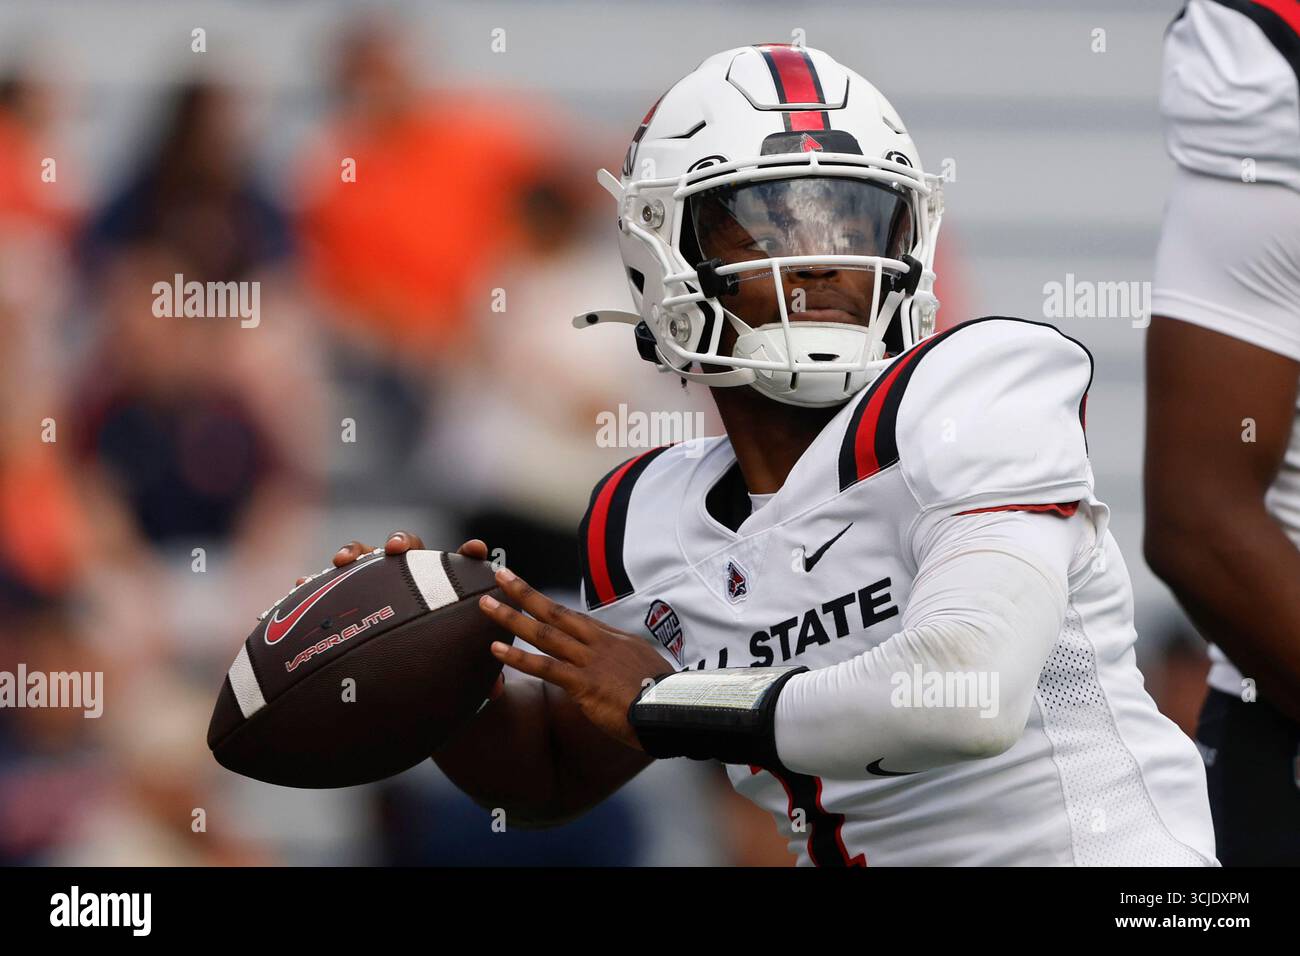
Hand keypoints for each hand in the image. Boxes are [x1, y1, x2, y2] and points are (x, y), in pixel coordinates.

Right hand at [299, 532, 505, 701]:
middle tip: (395, 549)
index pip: (464, 563)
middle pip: (411, 548)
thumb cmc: (442, 667)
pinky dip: (317, 580)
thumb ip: (479, 676)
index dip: (472, 554)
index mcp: (446, 588)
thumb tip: (495, 694)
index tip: (477, 550)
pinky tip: (300, 584)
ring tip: (342, 561)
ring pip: (368, 556)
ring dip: (356, 551)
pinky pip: (333, 584)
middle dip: (403, 542)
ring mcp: (379, 583)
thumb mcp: (460, 670)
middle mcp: (412, 578)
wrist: (409, 680)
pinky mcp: (351, 596)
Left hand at [477, 566, 672, 750]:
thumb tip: (613, 664)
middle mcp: (598, 643)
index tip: (527, 592)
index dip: (547, 604)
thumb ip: (622, 662)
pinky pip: (545, 666)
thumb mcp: (643, 669)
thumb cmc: (662, 697)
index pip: (572, 617)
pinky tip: (495, 649)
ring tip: (485, 604)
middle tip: (499, 575)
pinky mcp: (584, 683)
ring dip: (511, 617)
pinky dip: (518, 657)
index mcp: (612, 639)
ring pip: (544, 633)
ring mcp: (590, 661)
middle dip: (524, 593)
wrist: (674, 711)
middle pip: (554, 612)